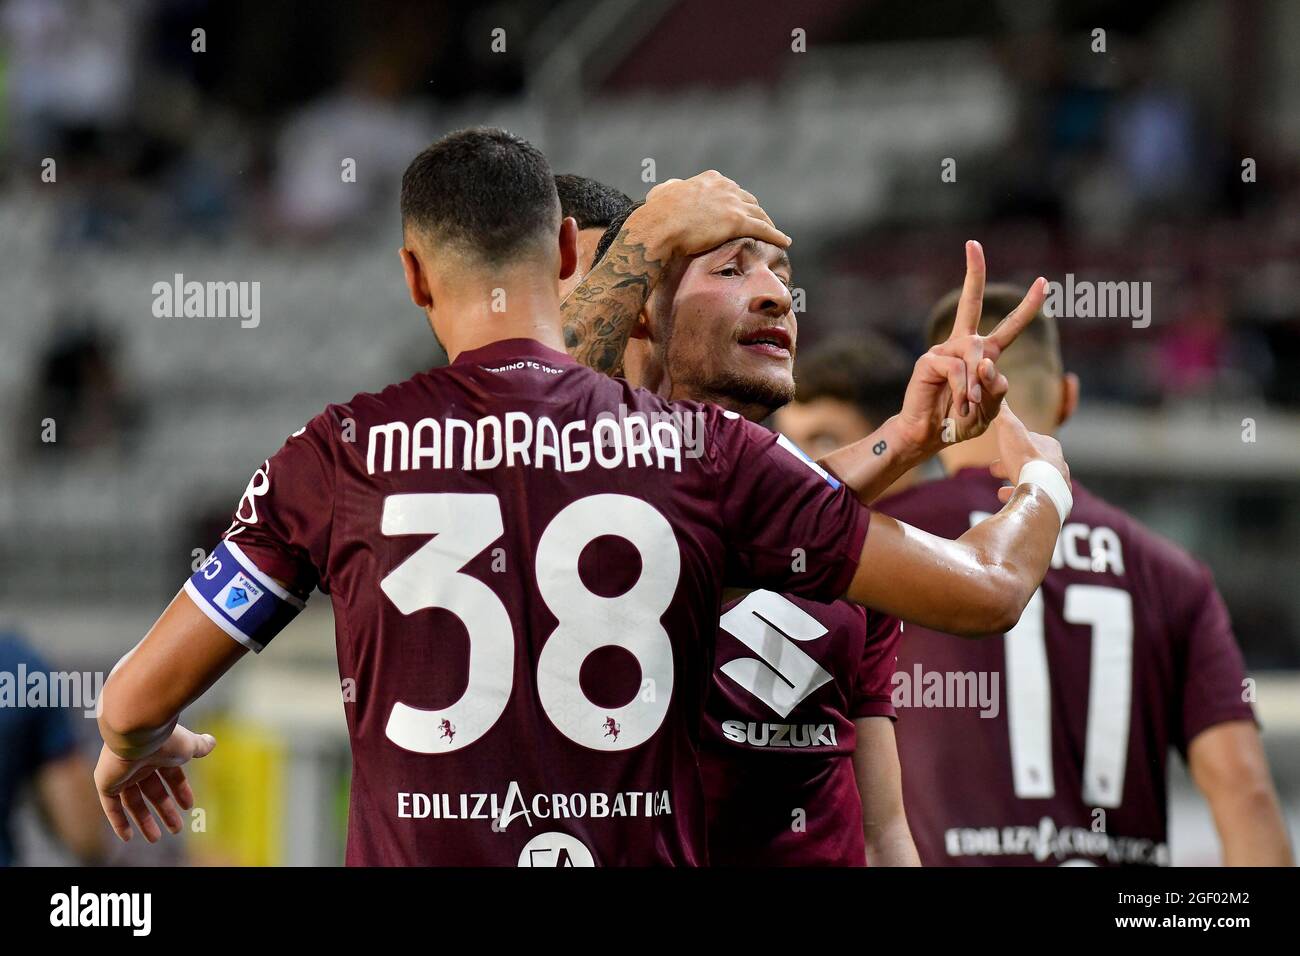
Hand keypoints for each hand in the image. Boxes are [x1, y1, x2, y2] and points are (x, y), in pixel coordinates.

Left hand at [95, 724, 215, 842]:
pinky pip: (112, 807)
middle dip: (165, 811)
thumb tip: (212, 743)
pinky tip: (127, 837)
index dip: (180, 791)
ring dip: (144, 821)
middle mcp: (140, 764)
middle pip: (153, 792)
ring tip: (155, 838)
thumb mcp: (188, 746)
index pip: (170, 776)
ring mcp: (122, 774)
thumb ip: (199, 746)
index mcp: (159, 754)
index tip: (189, 807)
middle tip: (176, 829)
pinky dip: (119, 822)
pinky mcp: (107, 783)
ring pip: (133, 802)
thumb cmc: (165, 738)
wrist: (136, 733)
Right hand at [632, 170, 790, 261]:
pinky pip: (763, 229)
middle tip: (761, 224)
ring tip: (775, 234)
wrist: (659, 227)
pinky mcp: (737, 222)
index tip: (740, 211)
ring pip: (759, 214)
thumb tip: (671, 187)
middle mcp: (725, 187)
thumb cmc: (656, 213)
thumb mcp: (662, 191)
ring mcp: (733, 203)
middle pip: (749, 200)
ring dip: (768, 224)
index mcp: (710, 179)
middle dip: (756, 212)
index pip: (732, 189)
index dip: (738, 202)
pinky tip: (785, 242)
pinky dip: (776, 236)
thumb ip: (671, 187)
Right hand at [895, 240, 1046, 453]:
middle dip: (973, 272)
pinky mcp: (928, 361)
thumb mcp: (990, 409)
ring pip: (975, 355)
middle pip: (969, 303)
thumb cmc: (960, 423)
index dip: (1028, 306)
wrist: (928, 436)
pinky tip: (959, 404)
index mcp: (984, 355)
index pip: (1010, 326)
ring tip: (969, 406)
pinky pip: (957, 369)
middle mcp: (962, 346)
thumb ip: (996, 389)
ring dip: (977, 385)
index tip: (1043, 282)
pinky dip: (963, 390)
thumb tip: (987, 363)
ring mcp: (944, 350)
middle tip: (973, 245)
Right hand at [990, 401, 1069, 502]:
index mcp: (1050, 446)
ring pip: (1034, 480)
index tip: (999, 447)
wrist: (1041, 493)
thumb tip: (998, 394)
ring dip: (1017, 481)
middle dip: (1012, 464)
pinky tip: (1007, 498)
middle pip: (1031, 461)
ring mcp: (1057, 485)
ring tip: (1001, 487)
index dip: (1012, 443)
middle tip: (995, 468)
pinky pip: (1035, 498)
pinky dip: (1021, 497)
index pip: (1029, 440)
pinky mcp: (1054, 502)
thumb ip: (1004, 414)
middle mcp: (1058, 464)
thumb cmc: (1026, 461)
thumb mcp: (1010, 431)